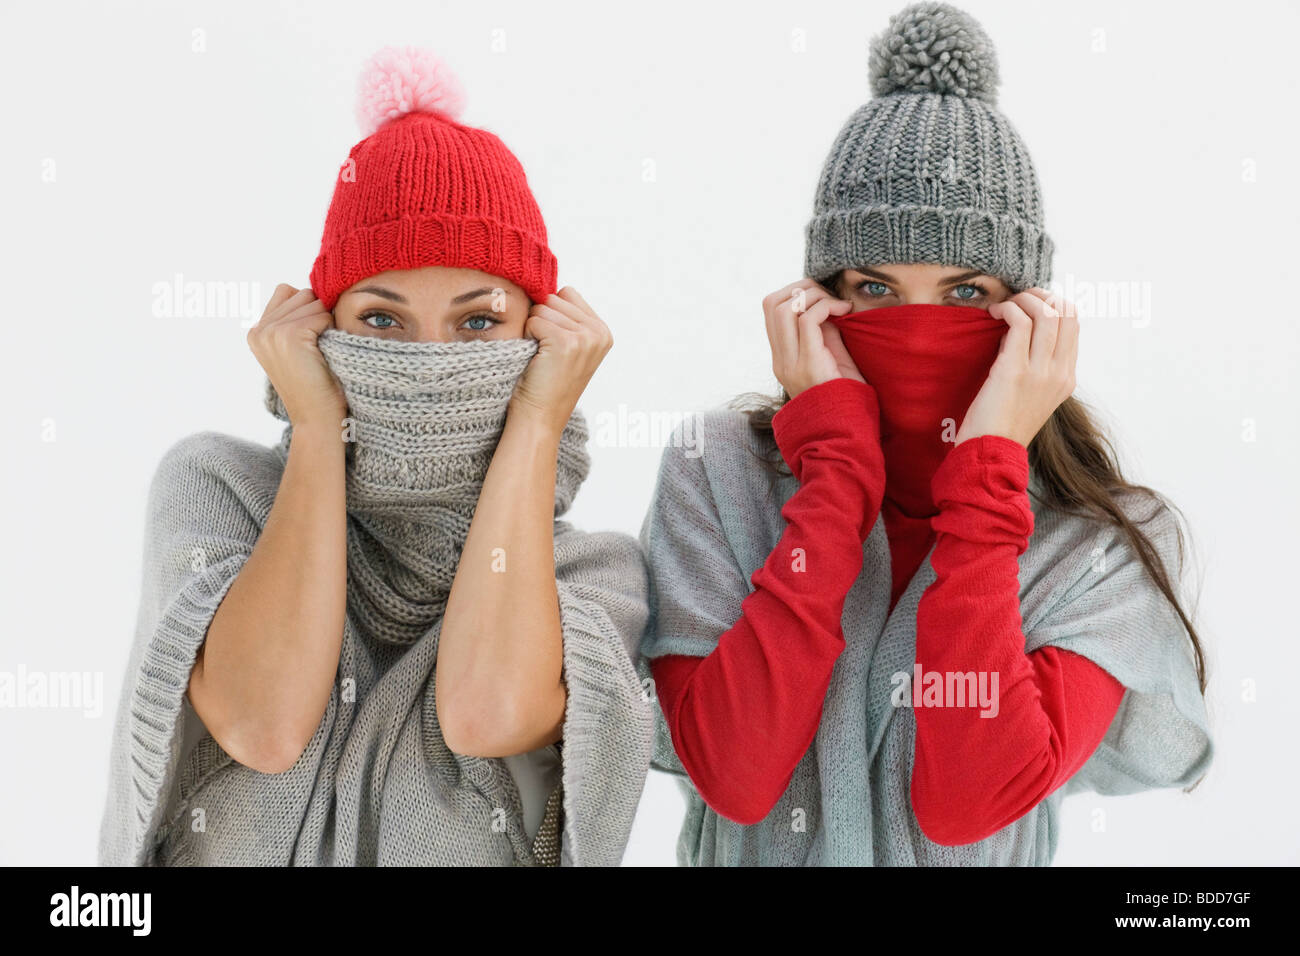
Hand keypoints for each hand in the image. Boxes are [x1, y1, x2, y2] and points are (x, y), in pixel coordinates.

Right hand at [247, 284, 345, 429]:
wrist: (317, 418)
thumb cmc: (316, 385)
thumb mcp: (296, 349)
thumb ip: (294, 319)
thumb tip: (315, 289)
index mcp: (257, 332)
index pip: (287, 291)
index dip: (308, 309)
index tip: (312, 340)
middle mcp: (259, 329)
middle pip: (302, 293)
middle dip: (318, 314)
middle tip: (318, 348)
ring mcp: (271, 331)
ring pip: (312, 301)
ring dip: (325, 322)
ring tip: (319, 352)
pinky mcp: (289, 335)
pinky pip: (322, 315)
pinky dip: (330, 330)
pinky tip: (323, 353)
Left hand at [510, 287, 612, 435]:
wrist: (539, 417)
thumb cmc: (545, 383)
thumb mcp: (568, 347)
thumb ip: (568, 318)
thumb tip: (543, 284)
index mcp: (603, 331)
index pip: (567, 293)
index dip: (552, 313)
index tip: (553, 343)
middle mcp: (599, 333)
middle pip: (555, 297)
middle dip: (542, 320)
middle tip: (546, 353)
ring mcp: (585, 337)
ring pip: (543, 307)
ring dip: (534, 329)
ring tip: (542, 356)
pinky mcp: (566, 342)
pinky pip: (534, 320)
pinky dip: (528, 336)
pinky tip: (537, 358)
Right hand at [764, 278, 860, 397]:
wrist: (846, 430)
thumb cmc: (844, 396)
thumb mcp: (830, 357)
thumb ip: (822, 333)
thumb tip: (826, 305)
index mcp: (781, 358)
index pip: (770, 310)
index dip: (794, 292)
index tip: (821, 296)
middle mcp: (780, 359)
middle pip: (772, 303)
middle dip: (802, 288)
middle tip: (828, 295)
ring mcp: (791, 363)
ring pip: (785, 307)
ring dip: (814, 295)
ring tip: (837, 304)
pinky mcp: (808, 365)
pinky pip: (808, 320)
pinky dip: (827, 306)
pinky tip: (845, 311)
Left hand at [954, 287, 1078, 447]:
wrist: (990, 453)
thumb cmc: (1000, 425)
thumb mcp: (1029, 395)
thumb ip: (1033, 366)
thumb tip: (1019, 331)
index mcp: (1067, 379)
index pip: (1074, 325)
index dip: (1053, 304)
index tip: (1029, 304)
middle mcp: (1060, 373)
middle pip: (1067, 313)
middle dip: (1041, 295)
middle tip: (1017, 299)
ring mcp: (1041, 372)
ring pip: (1047, 312)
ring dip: (1023, 299)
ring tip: (1003, 305)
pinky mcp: (1016, 370)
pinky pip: (1021, 322)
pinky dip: (1008, 309)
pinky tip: (994, 314)